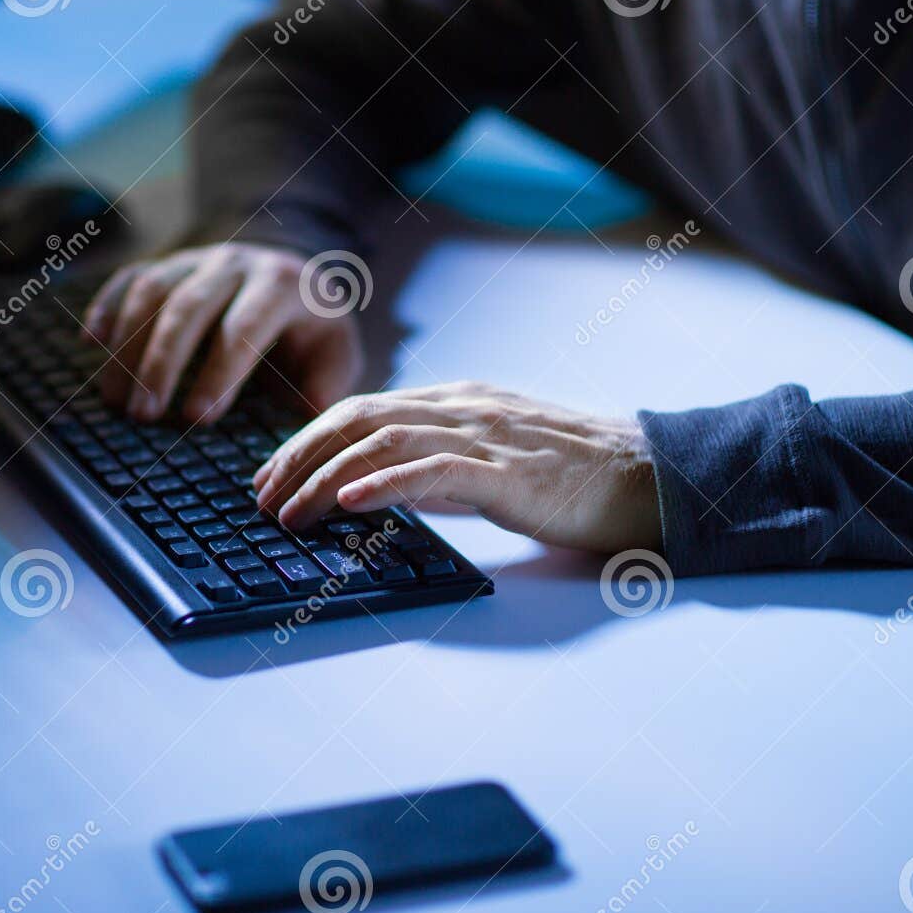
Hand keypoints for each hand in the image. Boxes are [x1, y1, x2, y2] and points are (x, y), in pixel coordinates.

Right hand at [81, 242, 361, 422]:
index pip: (243, 328)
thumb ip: (327, 383)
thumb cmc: (312, 330)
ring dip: (128, 345)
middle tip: (143, 415)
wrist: (297, 276)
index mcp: (280, 285)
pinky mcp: (170, 262)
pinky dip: (107, 306)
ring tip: (113, 398)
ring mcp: (197, 258)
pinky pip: (130, 277)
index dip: (219, 373)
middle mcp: (235, 263)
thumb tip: (308, 413)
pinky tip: (90, 342)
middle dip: (162, 363)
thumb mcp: (337, 353)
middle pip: (188, 307)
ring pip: (153, 291)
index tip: (197, 418)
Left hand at [252, 381, 662, 552]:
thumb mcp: (491, 462)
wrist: (651, 479)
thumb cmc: (574, 478)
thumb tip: (374, 489)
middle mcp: (462, 408)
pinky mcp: (507, 472)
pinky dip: (383, 484)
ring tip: (290, 511)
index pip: (362, 409)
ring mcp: (485, 435)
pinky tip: (348, 503)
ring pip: (382, 440)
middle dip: (298, 455)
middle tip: (260, 495)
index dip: (307, 439)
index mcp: (457, 402)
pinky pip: (432, 470)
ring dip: (325, 477)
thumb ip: (436, 467)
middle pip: (357, 417)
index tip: (271, 475)